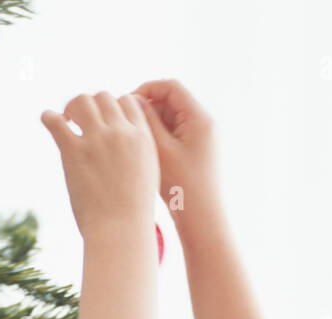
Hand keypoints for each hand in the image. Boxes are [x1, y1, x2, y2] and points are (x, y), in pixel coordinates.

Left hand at [40, 91, 158, 238]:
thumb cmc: (133, 212)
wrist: (121, 231)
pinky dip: (49, 117)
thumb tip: (122, 148)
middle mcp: (121, 133)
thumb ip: (136, 154)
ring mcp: (97, 140)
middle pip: (103, 97)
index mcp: (142, 138)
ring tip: (67, 122)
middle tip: (80, 120)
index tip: (104, 119)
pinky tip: (48, 121)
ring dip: (71, 108)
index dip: (113, 106)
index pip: (127, 101)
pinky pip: (55, 121)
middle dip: (91, 105)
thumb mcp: (147, 176)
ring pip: (81, 101)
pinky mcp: (74, 152)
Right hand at [132, 79, 221, 228]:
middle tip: (126, 123)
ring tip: (134, 141)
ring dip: (151, 124)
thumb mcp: (159, 149)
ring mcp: (201, 138)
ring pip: (170, 118)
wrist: (202, 219)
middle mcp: (204, 124)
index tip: (126, 104)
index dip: (146, 90)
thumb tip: (132, 100)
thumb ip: (145, 120)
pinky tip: (144, 152)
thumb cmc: (183, 187)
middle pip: (170, 101)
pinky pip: (174, 134)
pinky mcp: (196, 151)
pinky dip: (158, 137)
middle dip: (147, 108)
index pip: (171, 87)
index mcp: (200, 118)